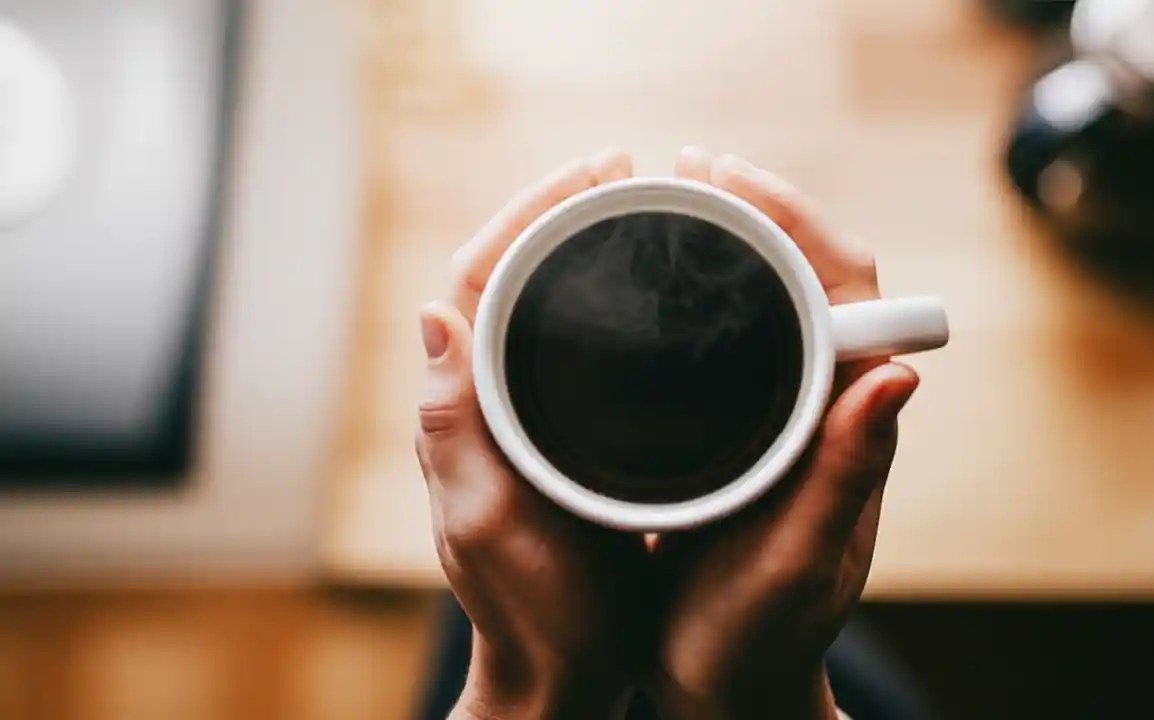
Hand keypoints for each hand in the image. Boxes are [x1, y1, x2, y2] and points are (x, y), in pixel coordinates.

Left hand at [416, 149, 647, 719]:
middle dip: (556, 216)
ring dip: (578, 251)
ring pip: (537, 307)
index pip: (474, 279)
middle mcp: (481, 400)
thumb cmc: (532, 608)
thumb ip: (458, 425)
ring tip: (636, 210)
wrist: (563, 669)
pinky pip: (564, 347)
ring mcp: (518, 415)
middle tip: (623, 174)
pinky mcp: (553, 434)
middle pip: (506, 278)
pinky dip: (598, 304)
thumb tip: (432, 314)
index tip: (590, 174)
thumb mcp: (489, 518)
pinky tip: (645, 295)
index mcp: (461, 408)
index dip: (525, 215)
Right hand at [651, 148, 919, 719]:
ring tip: (667, 201)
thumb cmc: (765, 632)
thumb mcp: (802, 562)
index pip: (850, 288)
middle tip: (689, 169)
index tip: (730, 177)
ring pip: (768, 300)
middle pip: (809, 275)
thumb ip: (847, 475)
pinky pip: (729, 339)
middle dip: (759, 210)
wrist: (725, 679)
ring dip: (726, 242)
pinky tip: (650, 279)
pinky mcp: (738, 430)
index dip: (800, 219)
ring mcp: (779, 414)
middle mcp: (822, 405)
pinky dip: (696, 294)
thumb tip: (901, 374)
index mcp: (849, 424)